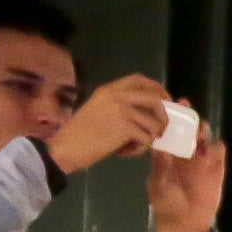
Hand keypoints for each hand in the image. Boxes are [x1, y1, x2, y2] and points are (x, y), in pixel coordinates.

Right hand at [48, 75, 168, 175]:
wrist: (66, 147)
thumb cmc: (80, 134)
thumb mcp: (98, 110)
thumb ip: (119, 105)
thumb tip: (147, 112)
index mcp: (108, 89)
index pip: (140, 79)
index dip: (157, 89)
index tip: (165, 101)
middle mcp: (116, 94)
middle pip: (154, 97)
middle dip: (164, 114)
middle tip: (162, 129)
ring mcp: (122, 109)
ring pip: (154, 121)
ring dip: (151, 137)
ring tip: (138, 145)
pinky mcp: (125, 126)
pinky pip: (147, 137)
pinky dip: (141, 149)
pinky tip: (127, 152)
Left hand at [147, 102, 226, 231]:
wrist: (182, 225)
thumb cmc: (165, 204)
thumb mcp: (157, 182)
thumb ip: (160, 163)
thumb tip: (158, 142)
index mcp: (169, 155)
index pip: (170, 132)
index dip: (170, 119)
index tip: (167, 106)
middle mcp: (186, 155)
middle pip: (189, 130)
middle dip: (188, 118)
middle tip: (184, 108)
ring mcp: (202, 162)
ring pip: (205, 138)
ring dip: (202, 130)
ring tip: (197, 128)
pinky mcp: (216, 171)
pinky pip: (219, 153)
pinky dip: (216, 147)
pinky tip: (209, 147)